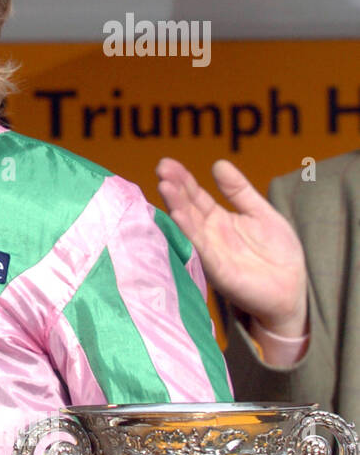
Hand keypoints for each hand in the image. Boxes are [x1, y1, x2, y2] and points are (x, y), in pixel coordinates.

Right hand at [156, 158, 307, 335]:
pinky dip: (188, 230)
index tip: (166, 163)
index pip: (195, 195)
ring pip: (189, 224)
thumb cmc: (278, 254)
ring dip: (175, 205)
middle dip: (174, 187)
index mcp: (218, 219)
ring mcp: (210, 251)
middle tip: (162, 167)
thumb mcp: (261, 213)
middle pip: (187, 206)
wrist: (292, 290)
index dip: (182, 179)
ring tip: (164, 186)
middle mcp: (208, 234)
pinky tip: (178, 214)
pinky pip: (200, 246)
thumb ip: (238, 191)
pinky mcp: (217, 269)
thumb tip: (218, 163)